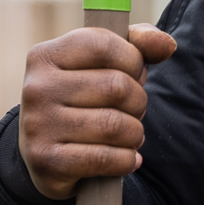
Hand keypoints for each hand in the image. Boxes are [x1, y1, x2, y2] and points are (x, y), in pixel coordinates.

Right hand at [17, 22, 176, 199]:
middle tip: (132, 110)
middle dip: (138, 101)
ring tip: (129, 135)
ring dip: (135, 134)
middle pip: (116, 86)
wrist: (47, 154)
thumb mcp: (104, 64)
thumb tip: (166, 45)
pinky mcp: (46, 160)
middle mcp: (37, 88)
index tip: (133, 74)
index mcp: (46, 55)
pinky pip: (106, 158)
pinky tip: (126, 158)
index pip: (103, 45)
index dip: (132, 61)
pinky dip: (126, 160)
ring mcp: (38, 125)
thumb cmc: (84, 100)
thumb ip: (138, 45)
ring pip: (116, 125)